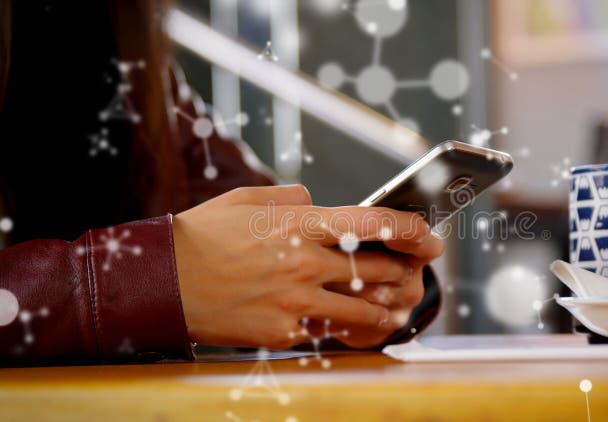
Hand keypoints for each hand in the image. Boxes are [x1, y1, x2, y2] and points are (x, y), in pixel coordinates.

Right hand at [172, 185, 432, 349]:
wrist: (163, 282)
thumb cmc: (203, 235)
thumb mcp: (246, 200)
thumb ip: (291, 198)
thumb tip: (318, 202)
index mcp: (298, 225)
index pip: (371, 224)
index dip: (409, 229)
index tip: (429, 236)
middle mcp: (304, 263)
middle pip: (375, 269)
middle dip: (402, 272)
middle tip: (414, 273)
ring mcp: (295, 301)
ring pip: (361, 309)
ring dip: (385, 309)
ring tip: (395, 309)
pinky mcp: (283, 331)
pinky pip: (326, 332)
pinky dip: (343, 329)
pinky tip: (352, 328)